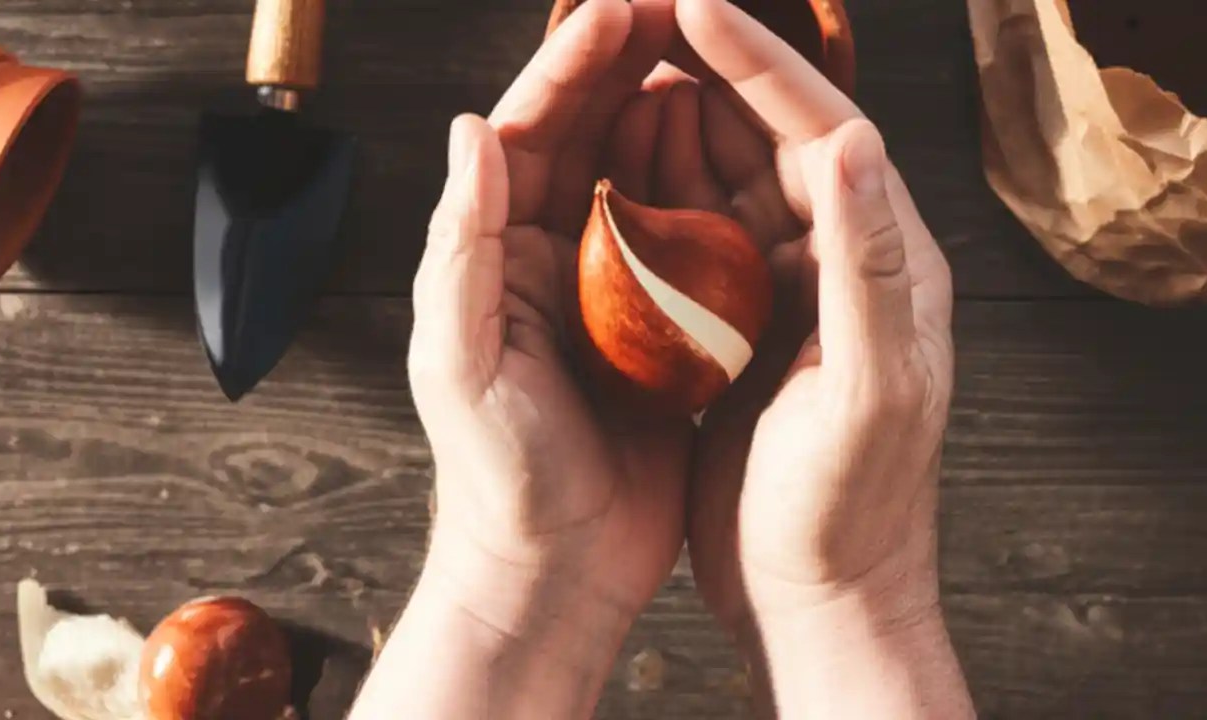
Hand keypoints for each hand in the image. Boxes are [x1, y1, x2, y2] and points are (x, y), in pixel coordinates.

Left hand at [351, 2, 686, 717]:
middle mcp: (543, 263)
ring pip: (637, 182)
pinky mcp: (652, 334)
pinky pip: (681, 246)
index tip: (623, 9)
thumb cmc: (499, 479)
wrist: (552, 570)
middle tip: (679, 10)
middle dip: (626, 72)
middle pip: (585, 142)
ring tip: (715, 65)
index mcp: (493, 257)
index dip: (571, 68)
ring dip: (673, 121)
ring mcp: (602, 295)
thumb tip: (472, 131)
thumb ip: (463, 250)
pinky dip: (707, 199)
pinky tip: (743, 168)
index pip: (527, 136)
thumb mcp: (465, 363)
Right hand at [657, 0, 970, 715]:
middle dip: (703, 75)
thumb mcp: (872, 392)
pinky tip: (608, 180)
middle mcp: (837, 261)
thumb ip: (870, 265)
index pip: (820, 129)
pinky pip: (691, 240)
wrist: (819, 596)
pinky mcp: (740, 329)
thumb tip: (849, 141)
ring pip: (720, 182)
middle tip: (634, 19)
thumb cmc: (852, 510)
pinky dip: (650, 201)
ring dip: (668, 130)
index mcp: (885, 259)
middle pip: (766, 139)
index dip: (757, 61)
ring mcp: (785, 293)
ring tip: (612, 80)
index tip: (690, 4)